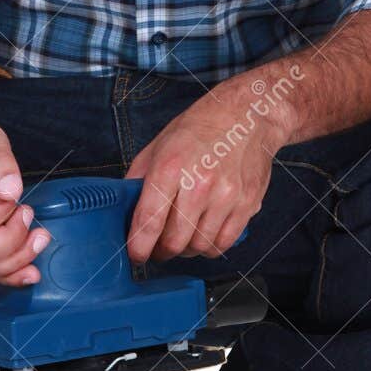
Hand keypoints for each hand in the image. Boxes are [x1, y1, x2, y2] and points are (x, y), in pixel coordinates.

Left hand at [125, 79, 285, 265]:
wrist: (247, 116)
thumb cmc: (200, 128)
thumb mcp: (158, 145)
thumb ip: (138, 179)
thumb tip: (123, 209)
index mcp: (170, 167)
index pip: (148, 222)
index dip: (138, 247)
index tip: (136, 254)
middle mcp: (198, 184)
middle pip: (174, 242)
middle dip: (161, 251)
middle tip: (158, 247)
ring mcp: (226, 196)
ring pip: (199, 247)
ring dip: (186, 249)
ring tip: (183, 236)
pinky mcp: (246, 204)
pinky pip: (223, 243)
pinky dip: (210, 246)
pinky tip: (204, 233)